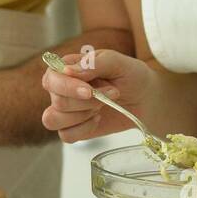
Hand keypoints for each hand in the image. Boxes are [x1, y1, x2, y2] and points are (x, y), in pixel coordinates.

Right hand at [41, 49, 155, 142]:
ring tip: (102, 106)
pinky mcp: (74, 128)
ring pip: (54, 120)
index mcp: (66, 68)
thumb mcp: (117, 62)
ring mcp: (66, 110)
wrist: (145, 98)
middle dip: (87, 102)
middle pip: (57, 101)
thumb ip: (94, 63)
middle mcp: (61, 89)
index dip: (67, 87)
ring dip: (82, 116)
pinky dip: (83, 129)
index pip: (51, 78)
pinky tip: (97, 119)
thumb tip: (68, 71)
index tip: (89, 91)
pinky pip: (66, 135)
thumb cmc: (130, 75)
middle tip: (112, 93)